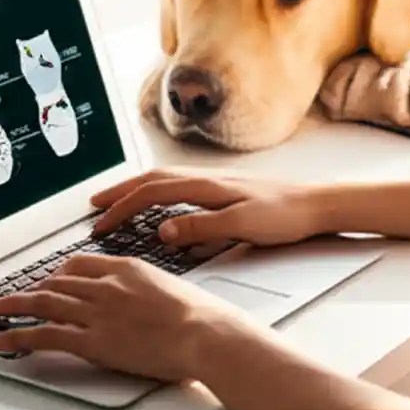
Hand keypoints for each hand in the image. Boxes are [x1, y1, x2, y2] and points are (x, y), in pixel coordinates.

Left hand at [0, 253, 258, 381]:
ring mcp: (95, 312)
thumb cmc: (201, 317)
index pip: (82, 265)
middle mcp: (106, 285)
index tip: (51, 280)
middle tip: (12, 295)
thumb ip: (149, 291)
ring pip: (42, 303)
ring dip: (12, 306)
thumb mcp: (174, 290)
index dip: (60, 274)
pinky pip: (42, 335)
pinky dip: (15, 336)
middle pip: (57, 282)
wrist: (204, 333)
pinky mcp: (90, 340)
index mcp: (127, 268)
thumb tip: (148, 301)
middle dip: (31, 289)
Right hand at [89, 170, 320, 245]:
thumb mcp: (242, 226)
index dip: (122, 208)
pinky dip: (157, 191)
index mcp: (205, 186)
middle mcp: (206, 179)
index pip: (151, 193)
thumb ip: (201, 228)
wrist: (316, 204)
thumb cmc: (284, 215)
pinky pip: (178, 186)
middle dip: (119, 191)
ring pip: (163, 180)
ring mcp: (214, 182)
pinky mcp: (223, 190)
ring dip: (135, 188)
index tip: (101, 224)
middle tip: (93, 204)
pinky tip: (159, 203)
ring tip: (116, 200)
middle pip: (150, 179)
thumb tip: (163, 231)